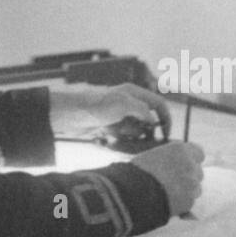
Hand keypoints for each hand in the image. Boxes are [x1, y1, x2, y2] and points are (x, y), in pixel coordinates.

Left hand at [50, 83, 171, 139]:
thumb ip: (142, 110)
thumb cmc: (96, 104)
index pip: (158, 105)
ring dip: (132, 138)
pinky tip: (111, 139)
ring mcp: (120, 117)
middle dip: (147, 132)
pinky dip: (121, 141)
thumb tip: (153, 121)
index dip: (165, 118)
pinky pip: (123, 137)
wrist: (70, 114)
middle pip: (148, 121)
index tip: (166, 135)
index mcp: (134, 94)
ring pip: (135, 131)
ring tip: (120, 138)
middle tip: (143, 142)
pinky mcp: (110, 127)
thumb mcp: (123, 104)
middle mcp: (129, 105)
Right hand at [130, 141, 203, 216]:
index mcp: (181, 150)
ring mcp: (192, 183)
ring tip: (169, 194)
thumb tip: (174, 164)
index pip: (199, 153)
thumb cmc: (137, 173)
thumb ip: (169, 158)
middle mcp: (190, 164)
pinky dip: (182, 203)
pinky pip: (190, 201)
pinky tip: (168, 202)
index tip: (184, 166)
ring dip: (187, 191)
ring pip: (196, 188)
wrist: (132, 194)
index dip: (192, 160)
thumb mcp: (153, 157)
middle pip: (197, 171)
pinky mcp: (190, 200)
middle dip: (188, 177)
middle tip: (174, 182)